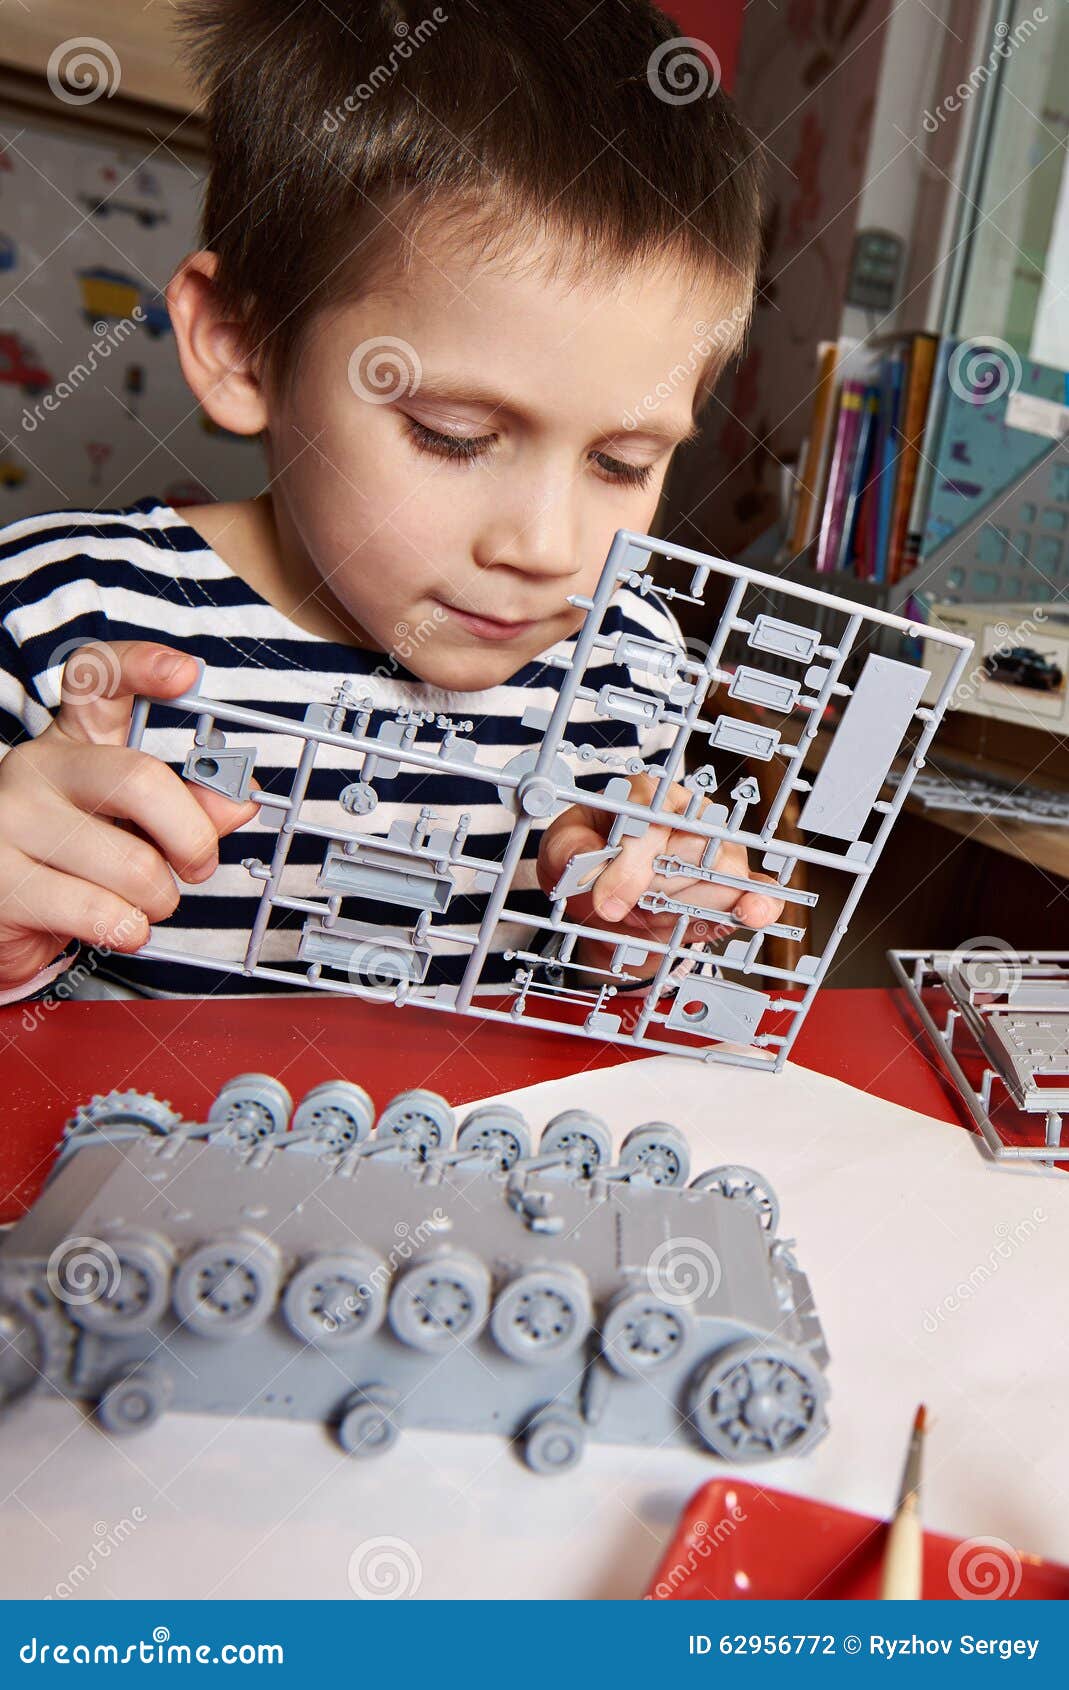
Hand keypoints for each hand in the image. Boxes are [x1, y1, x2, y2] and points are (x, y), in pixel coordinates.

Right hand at [0, 640, 256, 988]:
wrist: (1, 919)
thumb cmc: (75, 863)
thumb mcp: (134, 824)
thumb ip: (189, 807)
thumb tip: (240, 799)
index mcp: (72, 741)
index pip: (97, 679)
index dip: (143, 666)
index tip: (186, 674)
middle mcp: (36, 768)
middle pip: (140, 780)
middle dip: (192, 836)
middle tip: (197, 864)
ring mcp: (10, 822)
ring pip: (132, 864)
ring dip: (160, 898)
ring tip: (143, 903)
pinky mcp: (1, 883)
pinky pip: (101, 911)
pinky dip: (130, 929)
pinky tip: (119, 926)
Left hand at [537, 773, 784, 977]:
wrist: (603, 905)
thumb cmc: (588, 864)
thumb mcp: (562, 852)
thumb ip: (571, 851)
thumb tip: (588, 863)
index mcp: (649, 795)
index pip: (654, 821)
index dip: (630, 865)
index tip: (606, 901)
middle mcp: (692, 815)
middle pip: (692, 849)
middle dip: (657, 886)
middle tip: (631, 900)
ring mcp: (720, 849)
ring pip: (722, 876)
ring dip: (684, 905)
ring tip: (655, 908)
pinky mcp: (736, 887)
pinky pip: (762, 892)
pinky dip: (760, 903)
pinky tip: (753, 912)